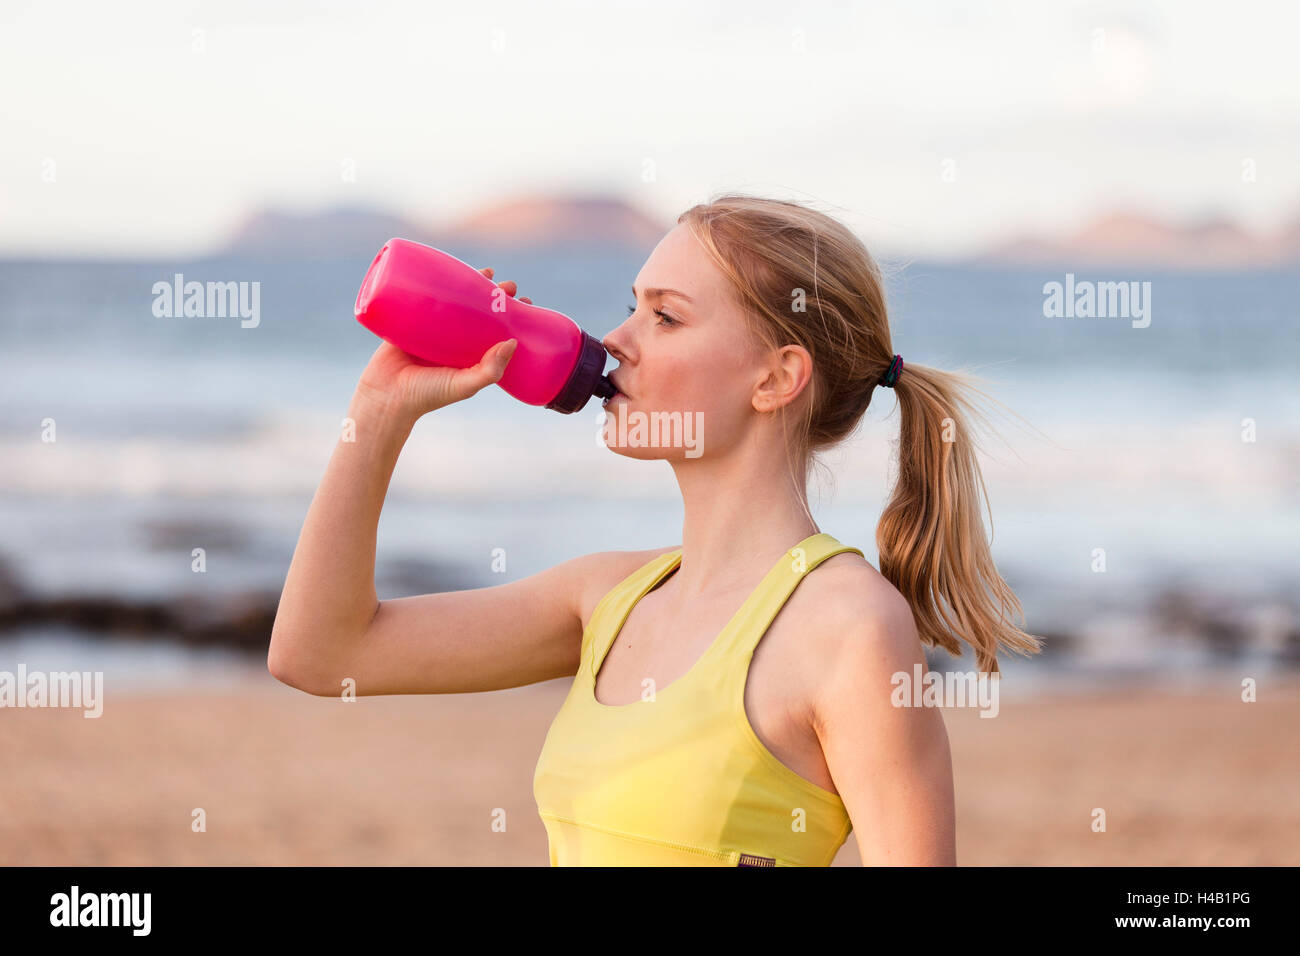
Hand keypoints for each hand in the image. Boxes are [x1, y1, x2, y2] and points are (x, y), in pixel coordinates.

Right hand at [355, 266, 524, 417]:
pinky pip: (427, 297)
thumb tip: (513, 342)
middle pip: (480, 312)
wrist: (385, 395)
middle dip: (496, 296)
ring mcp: (434, 329)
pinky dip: (439, 282)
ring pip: (456, 301)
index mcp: (471, 356)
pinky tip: (450, 268)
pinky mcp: (412, 319)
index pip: (498, 331)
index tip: (526, 302)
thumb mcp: (464, 385)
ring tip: (488, 272)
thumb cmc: (427, 395)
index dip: (513, 317)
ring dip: (472, 284)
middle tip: (508, 287)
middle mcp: (455, 341)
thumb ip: (489, 370)